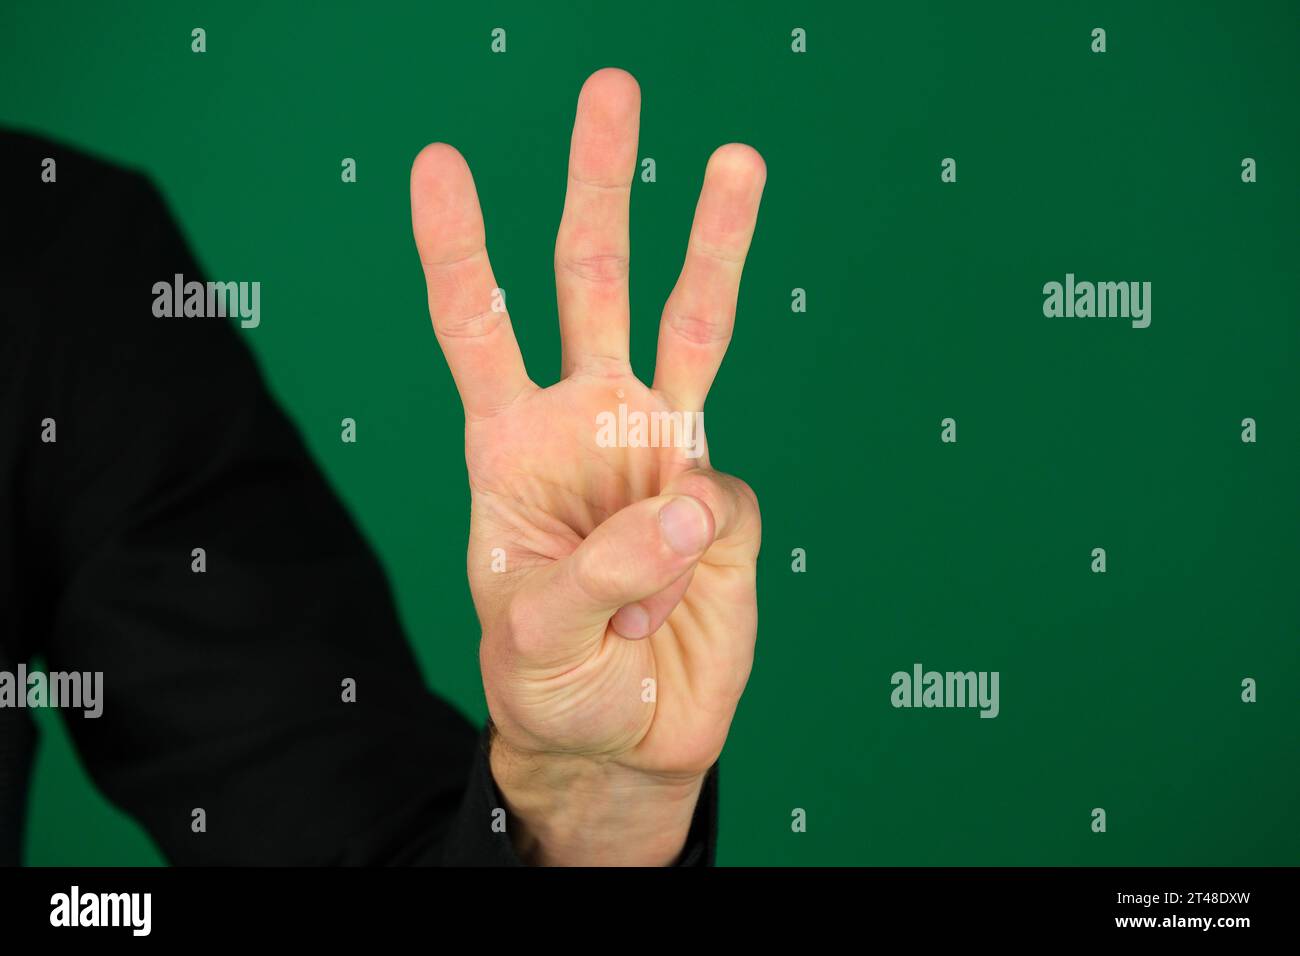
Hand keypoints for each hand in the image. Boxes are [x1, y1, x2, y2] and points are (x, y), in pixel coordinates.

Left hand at [410, 68, 764, 864]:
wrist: (626, 736)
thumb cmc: (552, 678)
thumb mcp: (533, 634)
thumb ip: (599, 570)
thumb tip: (689, 500)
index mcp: (512, 445)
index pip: (479, 328)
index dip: (460, 249)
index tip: (441, 164)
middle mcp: (590, 425)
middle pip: (593, 282)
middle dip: (596, 186)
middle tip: (610, 87)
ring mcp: (663, 455)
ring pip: (694, 326)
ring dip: (714, 241)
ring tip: (735, 156)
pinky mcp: (724, 506)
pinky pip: (725, 502)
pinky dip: (700, 552)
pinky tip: (671, 605)